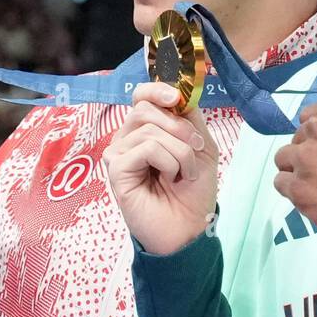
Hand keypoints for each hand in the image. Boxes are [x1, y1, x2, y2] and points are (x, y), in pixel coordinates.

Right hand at [103, 82, 218, 255]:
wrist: (190, 227)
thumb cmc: (194, 189)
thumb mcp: (200, 146)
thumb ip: (188, 118)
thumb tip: (178, 94)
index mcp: (145, 129)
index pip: (140, 96)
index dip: (157, 90)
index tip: (176, 99)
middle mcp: (127, 138)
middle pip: (144, 108)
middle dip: (178, 127)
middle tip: (195, 148)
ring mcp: (118, 154)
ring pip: (150, 130)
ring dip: (179, 151)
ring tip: (184, 173)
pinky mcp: (116, 170)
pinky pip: (146, 148)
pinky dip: (169, 161)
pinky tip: (172, 178)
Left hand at [273, 98, 316, 239]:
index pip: (309, 116)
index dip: (316, 134)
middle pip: (298, 138)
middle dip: (308, 153)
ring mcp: (304, 158)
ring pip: (284, 158)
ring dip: (296, 170)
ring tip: (316, 186)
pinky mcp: (296, 186)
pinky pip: (280, 182)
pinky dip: (292, 190)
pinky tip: (311, 197)